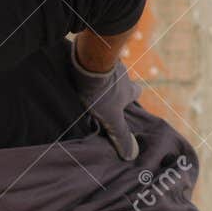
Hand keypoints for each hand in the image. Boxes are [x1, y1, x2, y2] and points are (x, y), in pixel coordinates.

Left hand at [67, 42, 140, 159]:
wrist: (89, 65)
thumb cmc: (102, 93)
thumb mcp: (111, 118)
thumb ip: (120, 135)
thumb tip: (131, 156)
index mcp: (128, 89)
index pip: (135, 93)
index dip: (130, 98)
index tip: (123, 105)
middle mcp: (122, 74)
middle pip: (121, 80)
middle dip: (115, 87)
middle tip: (103, 95)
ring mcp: (108, 62)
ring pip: (106, 71)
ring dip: (99, 78)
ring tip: (86, 87)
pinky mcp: (91, 54)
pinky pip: (90, 63)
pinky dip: (86, 69)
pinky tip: (76, 76)